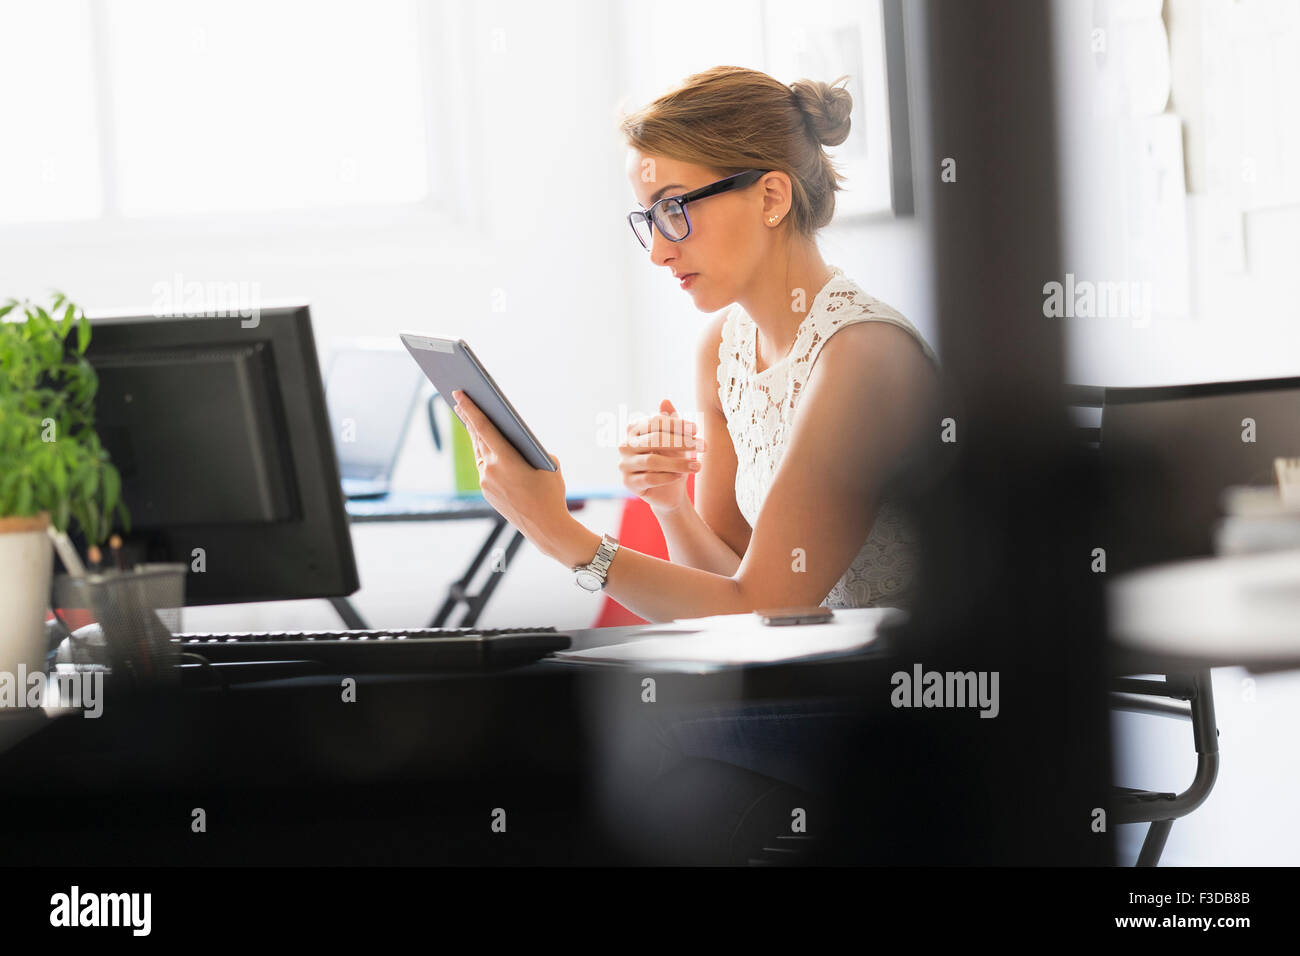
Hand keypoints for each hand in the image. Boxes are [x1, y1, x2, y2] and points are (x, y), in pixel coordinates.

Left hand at [451, 390, 570, 551]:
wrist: (546, 526)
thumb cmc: (551, 492)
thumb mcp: (547, 463)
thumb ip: (527, 448)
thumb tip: (514, 441)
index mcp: (506, 459)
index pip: (484, 428)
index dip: (471, 409)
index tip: (460, 394)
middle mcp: (491, 470)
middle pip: (477, 438)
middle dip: (469, 418)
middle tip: (460, 400)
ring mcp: (486, 482)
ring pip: (479, 453)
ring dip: (475, 436)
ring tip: (471, 420)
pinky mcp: (487, 492)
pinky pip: (484, 468)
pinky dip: (484, 455)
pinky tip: (483, 446)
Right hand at [618, 398, 705, 513]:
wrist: (670, 490)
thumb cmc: (672, 459)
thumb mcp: (676, 438)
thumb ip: (671, 421)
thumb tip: (665, 401)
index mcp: (634, 429)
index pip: (654, 422)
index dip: (676, 424)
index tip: (696, 429)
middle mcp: (625, 444)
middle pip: (654, 440)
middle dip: (681, 443)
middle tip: (703, 446)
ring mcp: (624, 464)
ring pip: (652, 461)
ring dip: (678, 463)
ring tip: (697, 465)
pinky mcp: (628, 483)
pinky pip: (650, 479)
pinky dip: (668, 477)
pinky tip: (681, 476)